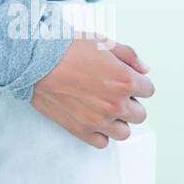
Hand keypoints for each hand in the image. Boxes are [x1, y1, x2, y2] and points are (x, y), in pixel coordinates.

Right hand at [29, 27, 153, 147]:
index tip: (123, 79)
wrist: (35, 61)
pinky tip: (92, 118)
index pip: (148, 90)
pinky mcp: (81, 130)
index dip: (136, 83)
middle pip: (140, 114)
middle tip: (112, 92)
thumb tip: (145, 70)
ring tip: (103, 107)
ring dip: (118, 120)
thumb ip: (129, 55)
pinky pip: (103, 142)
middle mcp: (116, 104)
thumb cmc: (66, 48)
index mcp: (125, 80)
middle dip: (129, 102)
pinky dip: (100, 133)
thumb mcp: (102, 41)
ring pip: (124, 132)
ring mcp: (99, 120)